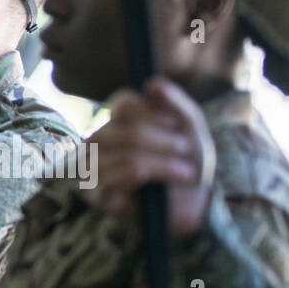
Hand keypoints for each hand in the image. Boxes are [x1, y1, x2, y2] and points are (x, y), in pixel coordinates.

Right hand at [85, 77, 216, 238]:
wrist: (193, 204)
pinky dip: (144, 181)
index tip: (177, 125)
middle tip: (188, 152)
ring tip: (185, 173)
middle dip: (167, 143)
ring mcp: (94, 167)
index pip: (123, 105)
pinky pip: (117, 180)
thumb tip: (152, 83)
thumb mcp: (190, 126)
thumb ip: (175, 102)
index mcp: (117, 119)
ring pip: (130, 157)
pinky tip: (160, 186)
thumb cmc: (188, 159)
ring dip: (165, 165)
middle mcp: (99, 140)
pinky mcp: (98, 196)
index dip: (154, 114)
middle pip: (130, 132)